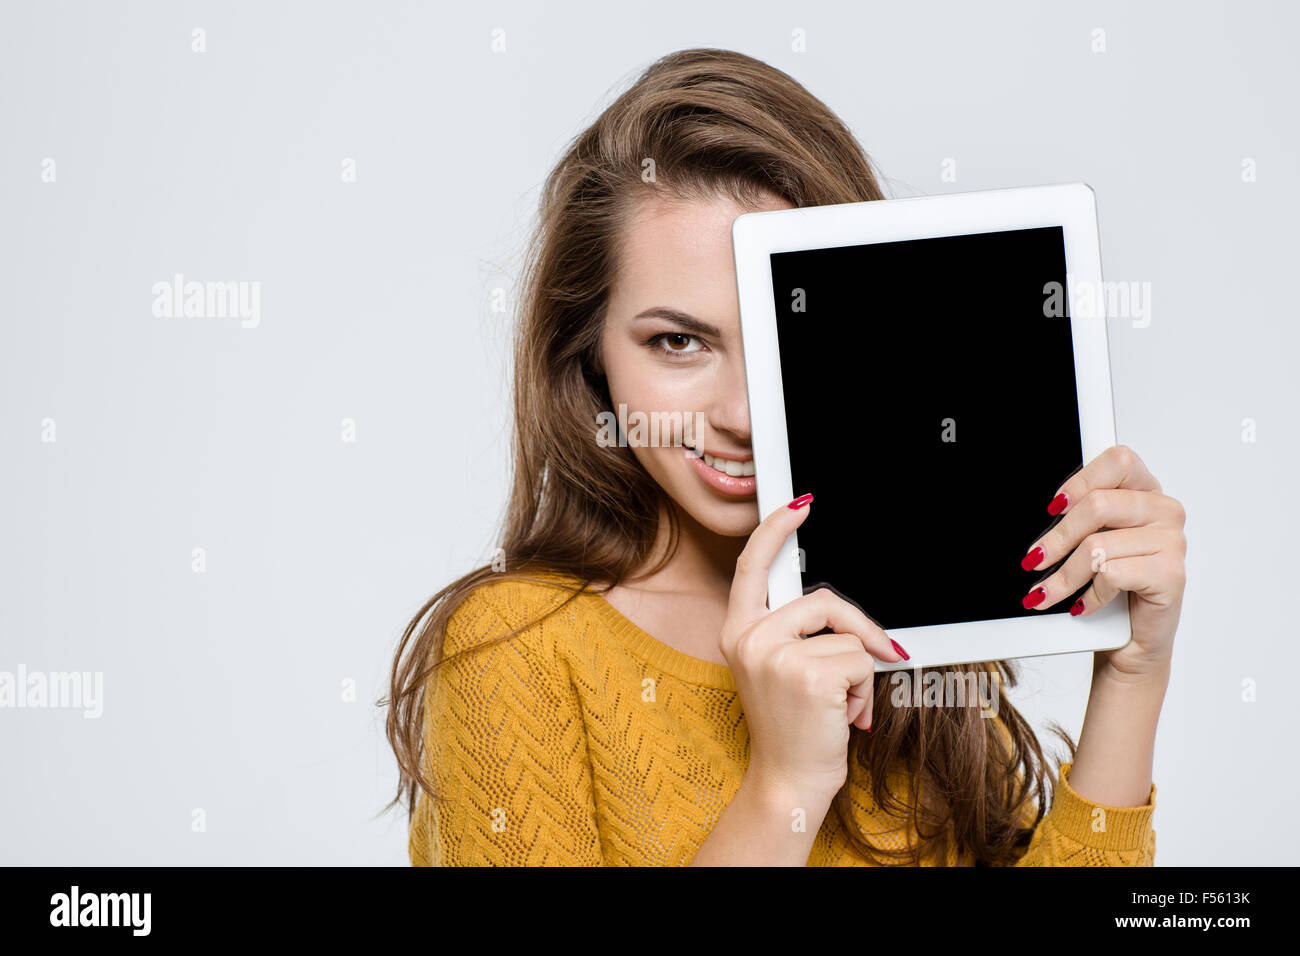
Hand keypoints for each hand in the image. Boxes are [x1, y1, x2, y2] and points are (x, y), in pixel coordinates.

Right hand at [721, 494, 906, 800]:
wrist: (787, 784)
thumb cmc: (792, 730)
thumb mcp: (780, 671)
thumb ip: (796, 633)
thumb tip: (843, 611)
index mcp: (737, 633)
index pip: (751, 567)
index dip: (775, 531)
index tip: (799, 506)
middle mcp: (749, 638)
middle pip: (822, 599)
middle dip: (857, 629)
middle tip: (875, 657)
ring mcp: (775, 655)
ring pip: (848, 634)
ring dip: (859, 671)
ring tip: (839, 704)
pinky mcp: (808, 673)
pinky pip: (861, 659)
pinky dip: (865, 689)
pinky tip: (845, 716)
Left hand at [1019, 444, 1186, 678]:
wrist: (1130, 639)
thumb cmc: (1111, 586)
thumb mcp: (1094, 540)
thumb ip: (1082, 514)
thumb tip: (1049, 508)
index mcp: (1146, 491)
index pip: (1118, 461)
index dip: (1079, 481)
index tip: (1052, 507)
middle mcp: (1165, 511)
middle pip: (1098, 505)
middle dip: (1057, 538)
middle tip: (1033, 561)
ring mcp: (1172, 542)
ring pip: (1098, 545)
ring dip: (1063, 576)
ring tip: (1044, 593)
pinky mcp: (1171, 574)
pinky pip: (1111, 574)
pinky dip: (1088, 594)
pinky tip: (1082, 606)